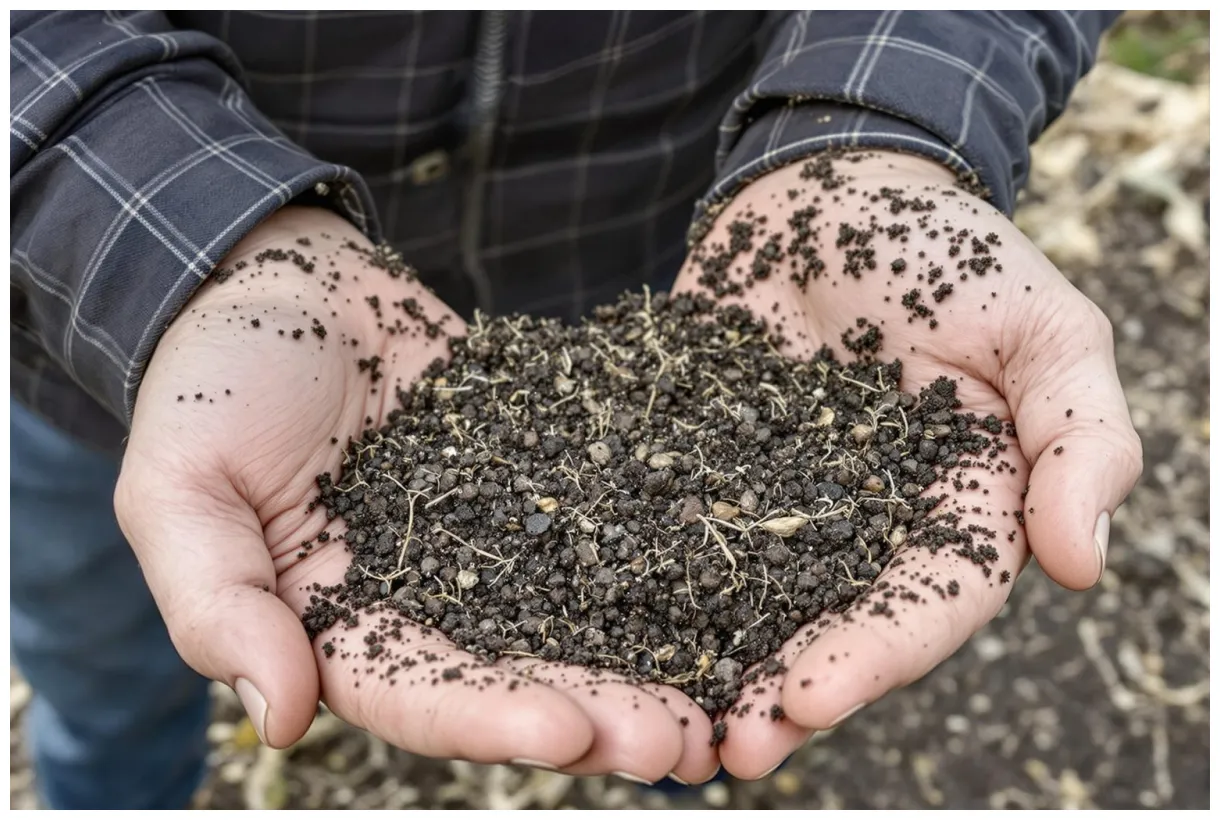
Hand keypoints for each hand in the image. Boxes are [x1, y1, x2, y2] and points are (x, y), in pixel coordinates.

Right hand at [115, 207, 719, 783]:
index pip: (421, 695)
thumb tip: (278, 722)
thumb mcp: (180, 491)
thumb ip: (219, 605)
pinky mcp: (543, 476)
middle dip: (602, 712)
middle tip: (685, 741)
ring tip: (728, 690)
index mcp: (344, 625)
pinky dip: (664, 550)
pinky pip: (608, 517)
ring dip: (651, 656)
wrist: (285, 281)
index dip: (493, 719)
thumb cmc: (212, 381)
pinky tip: (731, 574)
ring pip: (582, 612)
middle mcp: (431, 599)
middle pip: (524, 673)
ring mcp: (494, 539)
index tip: (570, 731)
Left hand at [671, 151, 1142, 776]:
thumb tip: (1081, 566)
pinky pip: (666, 527)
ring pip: (744, 600)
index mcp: (953, 515)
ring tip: (665, 731)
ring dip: (709, 667)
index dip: (876, 654)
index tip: (814, 695)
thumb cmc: (951, 252)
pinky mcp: (697, 466)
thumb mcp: (1047, 330)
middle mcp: (860, 529)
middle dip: (784, 690)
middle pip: (828, 626)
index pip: (925, 602)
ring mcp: (772, 502)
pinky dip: (636, 579)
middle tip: (731, 749)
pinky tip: (595, 630)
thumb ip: (1082, 439)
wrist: (831, 188)